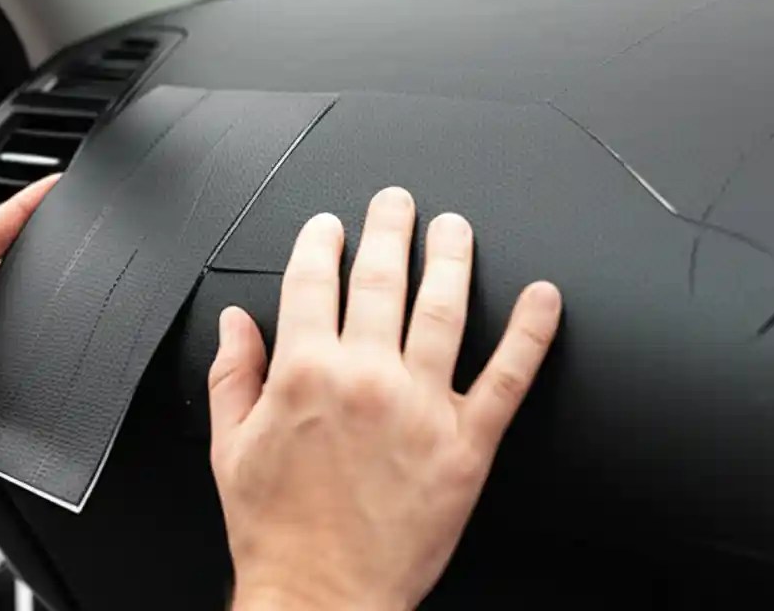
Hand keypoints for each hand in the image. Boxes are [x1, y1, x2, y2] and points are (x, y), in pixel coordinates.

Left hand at [0, 175, 57, 497]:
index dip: (19, 210)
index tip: (55, 187)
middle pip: (14, 284)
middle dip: (51, 266)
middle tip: (90, 256)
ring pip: (21, 344)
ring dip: (45, 342)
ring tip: (77, 335)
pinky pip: (10, 407)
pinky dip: (28, 408)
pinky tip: (41, 408)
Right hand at [209, 188, 561, 610]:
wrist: (322, 595)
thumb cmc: (277, 529)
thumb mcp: (230, 446)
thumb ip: (232, 374)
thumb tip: (234, 322)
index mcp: (302, 373)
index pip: (311, 282)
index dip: (319, 243)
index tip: (328, 226)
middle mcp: (363, 377)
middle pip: (379, 278)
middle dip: (387, 228)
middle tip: (397, 202)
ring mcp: (419, 406)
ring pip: (442, 309)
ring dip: (451, 258)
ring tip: (454, 228)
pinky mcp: (466, 444)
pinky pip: (508, 376)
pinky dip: (530, 332)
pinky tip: (543, 299)